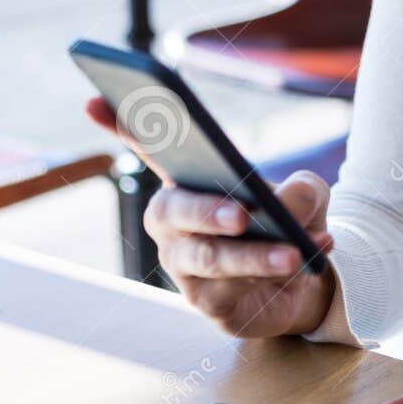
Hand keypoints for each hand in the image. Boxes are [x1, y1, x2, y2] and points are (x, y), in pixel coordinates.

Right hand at [87, 95, 335, 337]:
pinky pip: (228, 291)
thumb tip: (289, 205)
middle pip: (171, 210)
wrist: (305, 286)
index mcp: (190, 181)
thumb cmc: (292, 225)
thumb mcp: (309, 196)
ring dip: (252, 255)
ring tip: (291, 253)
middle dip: (206, 210)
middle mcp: (174, 221)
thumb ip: (303, 190)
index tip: (93, 101)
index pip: (150, 148)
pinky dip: (267, 276)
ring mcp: (183, 264)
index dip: (120, 127)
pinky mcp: (205, 302)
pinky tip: (297, 266)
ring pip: (207, 257)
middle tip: (242, 214)